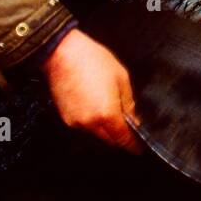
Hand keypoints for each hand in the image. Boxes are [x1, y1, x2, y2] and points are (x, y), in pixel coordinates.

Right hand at [43, 29, 143, 153]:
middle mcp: (90, 123)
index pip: (123, 139)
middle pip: (109, 140)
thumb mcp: (121, 77)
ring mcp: (76, 122)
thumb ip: (128, 103)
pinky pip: (84, 126)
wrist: (62, 53)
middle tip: (127, 125)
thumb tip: (133, 120)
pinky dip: (91, 121)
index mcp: (107, 114)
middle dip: (119, 136)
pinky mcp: (65, 118)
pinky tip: (93, 103)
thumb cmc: (92, 60)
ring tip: (107, 106)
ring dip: (105, 128)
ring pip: (96, 134)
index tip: (138, 148)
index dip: (132, 145)